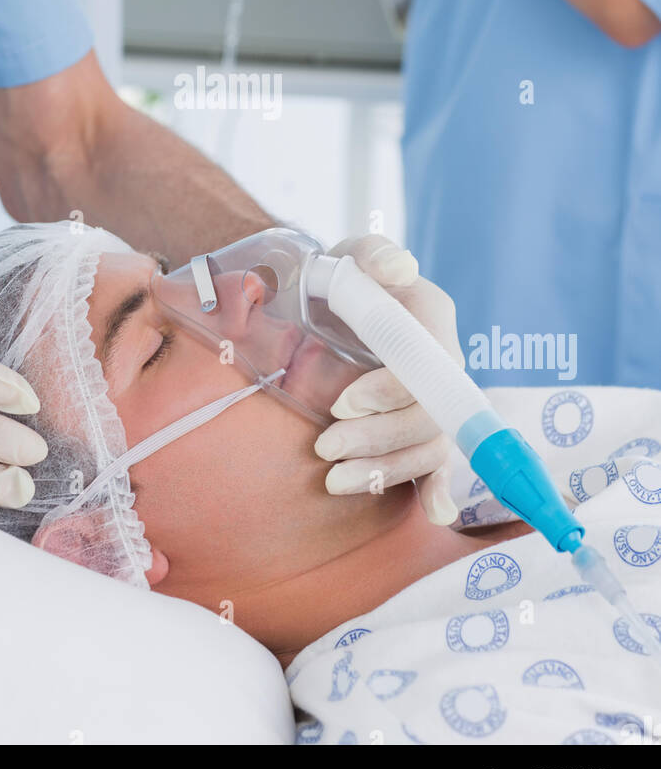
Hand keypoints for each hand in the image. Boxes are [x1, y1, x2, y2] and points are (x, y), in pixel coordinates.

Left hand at [314, 235, 460, 526]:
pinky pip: (438, 464)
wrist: (334, 306)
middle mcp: (443, 365)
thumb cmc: (345, 279)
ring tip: (335, 480)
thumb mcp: (352, 256)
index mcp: (432, 321)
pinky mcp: (420, 429)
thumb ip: (374, 256)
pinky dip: (440, 489)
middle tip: (324, 448)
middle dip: (377, 438)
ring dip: (386, 469)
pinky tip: (437, 512)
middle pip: (427, 416)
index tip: (340, 404)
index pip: (426, 367)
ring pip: (429, 446)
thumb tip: (400, 269)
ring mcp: (435, 401)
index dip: (388, 391)